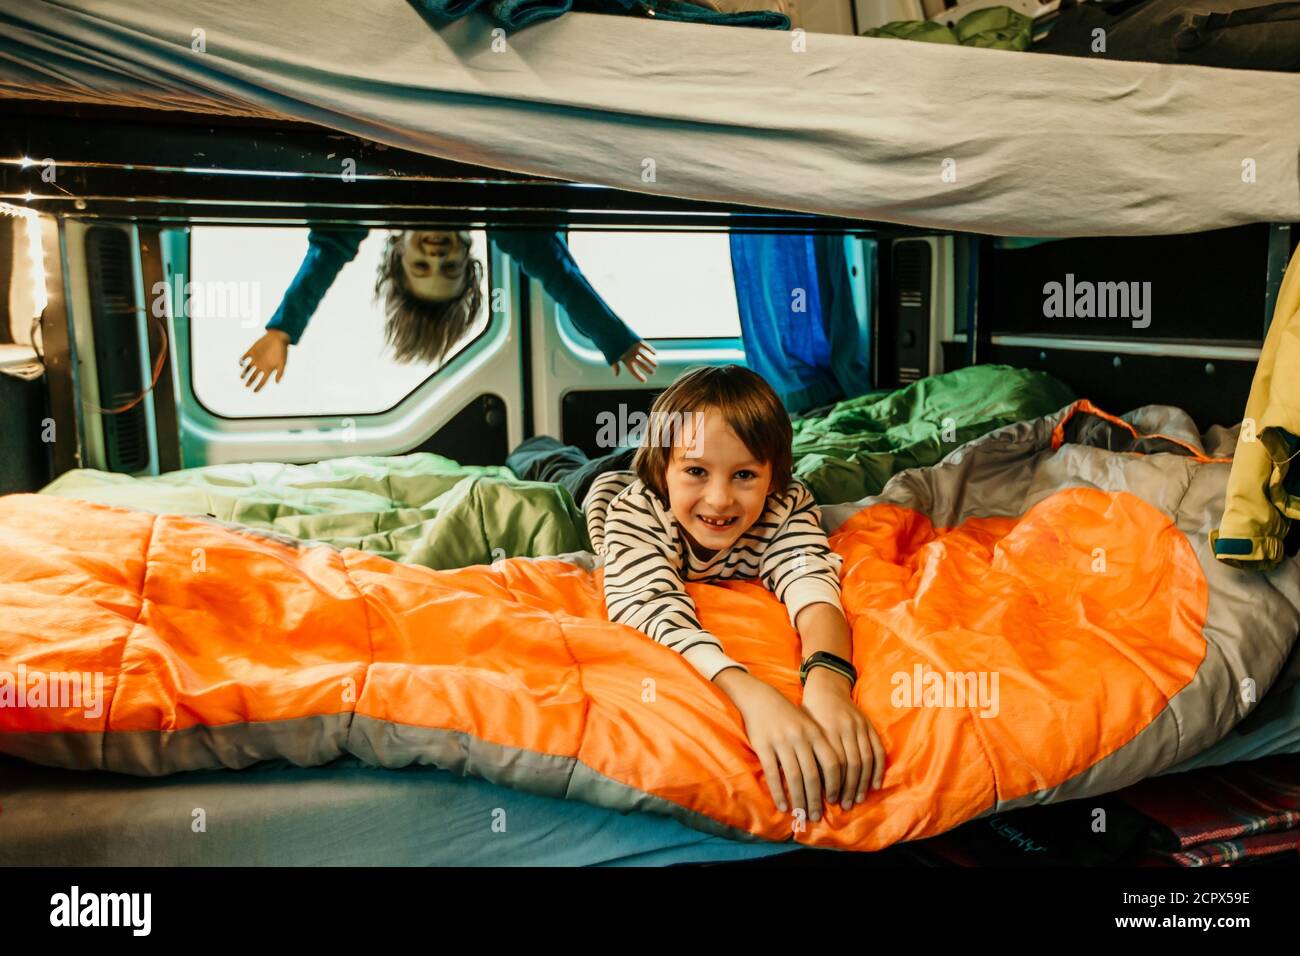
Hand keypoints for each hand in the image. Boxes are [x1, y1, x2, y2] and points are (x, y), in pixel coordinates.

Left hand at [239, 330, 289, 392]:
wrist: (278, 337)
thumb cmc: (282, 350)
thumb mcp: (283, 362)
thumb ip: (280, 372)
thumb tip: (277, 382)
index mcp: (268, 369)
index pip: (262, 381)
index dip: (258, 387)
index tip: (254, 391)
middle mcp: (261, 365)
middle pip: (253, 376)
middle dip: (249, 381)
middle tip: (246, 385)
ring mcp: (255, 359)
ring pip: (247, 369)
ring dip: (244, 373)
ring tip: (242, 377)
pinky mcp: (251, 352)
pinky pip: (244, 358)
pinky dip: (241, 361)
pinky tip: (242, 363)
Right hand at [611, 340, 656, 381]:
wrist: (610, 332)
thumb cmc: (610, 345)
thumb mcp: (612, 357)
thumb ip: (615, 366)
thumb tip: (616, 376)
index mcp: (625, 360)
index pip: (633, 370)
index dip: (638, 375)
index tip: (644, 381)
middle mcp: (630, 355)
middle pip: (640, 363)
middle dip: (646, 368)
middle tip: (652, 373)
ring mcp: (634, 348)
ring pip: (644, 356)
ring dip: (650, 361)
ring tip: (656, 366)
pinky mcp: (637, 341)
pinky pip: (645, 346)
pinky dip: (650, 350)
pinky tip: (654, 354)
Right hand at [714, 669, 840, 822]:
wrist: (760, 698)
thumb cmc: (789, 716)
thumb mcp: (809, 726)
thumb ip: (821, 748)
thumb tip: (832, 780)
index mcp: (815, 733)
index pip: (832, 763)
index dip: (836, 784)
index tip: (835, 800)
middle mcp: (800, 738)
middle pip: (813, 775)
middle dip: (816, 799)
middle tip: (815, 816)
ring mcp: (781, 741)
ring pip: (793, 777)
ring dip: (799, 799)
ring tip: (800, 814)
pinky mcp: (763, 746)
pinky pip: (773, 774)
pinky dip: (778, 792)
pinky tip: (782, 805)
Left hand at [801, 667, 884, 810]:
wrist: (825, 685)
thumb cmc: (808, 712)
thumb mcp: (803, 729)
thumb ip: (807, 753)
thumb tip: (805, 786)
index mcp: (825, 730)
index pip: (833, 764)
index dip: (832, 785)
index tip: (827, 801)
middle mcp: (843, 728)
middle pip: (850, 765)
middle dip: (847, 789)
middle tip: (844, 806)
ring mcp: (858, 726)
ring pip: (864, 760)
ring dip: (862, 784)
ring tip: (856, 800)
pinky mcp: (868, 725)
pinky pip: (877, 750)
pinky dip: (877, 769)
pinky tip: (874, 785)